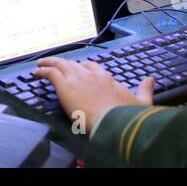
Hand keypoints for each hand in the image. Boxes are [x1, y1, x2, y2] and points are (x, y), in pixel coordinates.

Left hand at [36, 56, 154, 132]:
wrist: (113, 122)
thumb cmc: (126, 116)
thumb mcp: (141, 102)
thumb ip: (145, 89)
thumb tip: (150, 79)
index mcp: (106, 78)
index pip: (92, 67)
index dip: (84, 67)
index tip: (79, 69)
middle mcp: (91, 74)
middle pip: (74, 64)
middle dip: (64, 64)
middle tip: (56, 65)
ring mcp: (77, 78)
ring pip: (59, 64)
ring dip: (49, 63)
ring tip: (41, 64)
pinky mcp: (65, 85)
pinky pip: (50, 73)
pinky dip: (42, 71)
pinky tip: (37, 72)